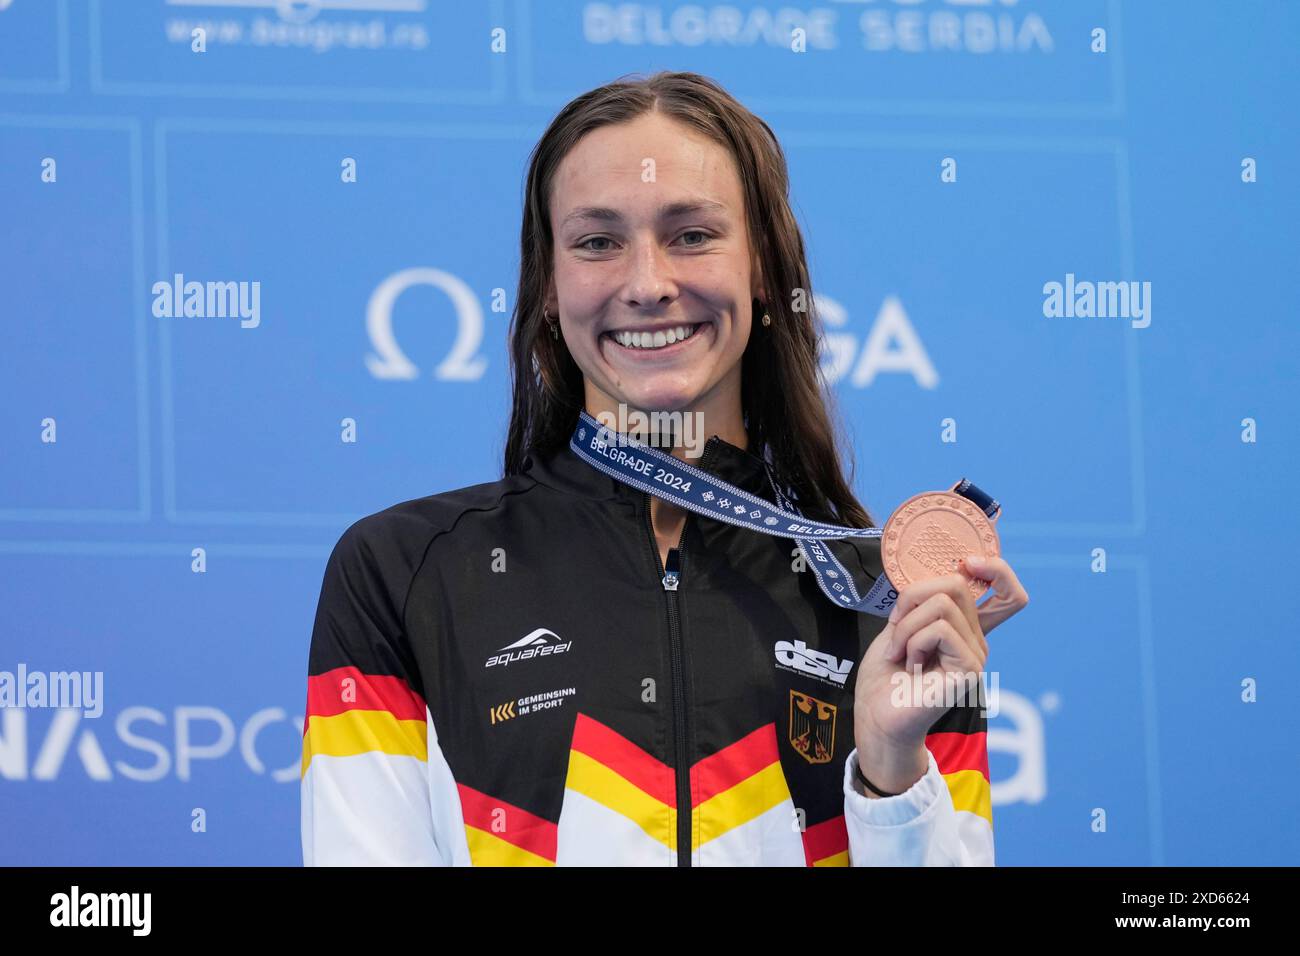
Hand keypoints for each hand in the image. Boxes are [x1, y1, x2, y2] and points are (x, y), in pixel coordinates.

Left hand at [852, 555, 1028, 793]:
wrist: (877, 716)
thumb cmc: (885, 675)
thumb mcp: (900, 625)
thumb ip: (921, 602)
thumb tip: (934, 578)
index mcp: (962, 627)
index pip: (1006, 592)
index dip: (996, 568)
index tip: (966, 562)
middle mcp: (975, 639)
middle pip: (956, 584)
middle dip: (912, 597)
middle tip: (896, 627)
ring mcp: (976, 654)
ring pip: (942, 605)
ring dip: (906, 625)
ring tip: (900, 653)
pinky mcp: (970, 669)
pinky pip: (940, 630)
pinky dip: (913, 641)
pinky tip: (910, 665)